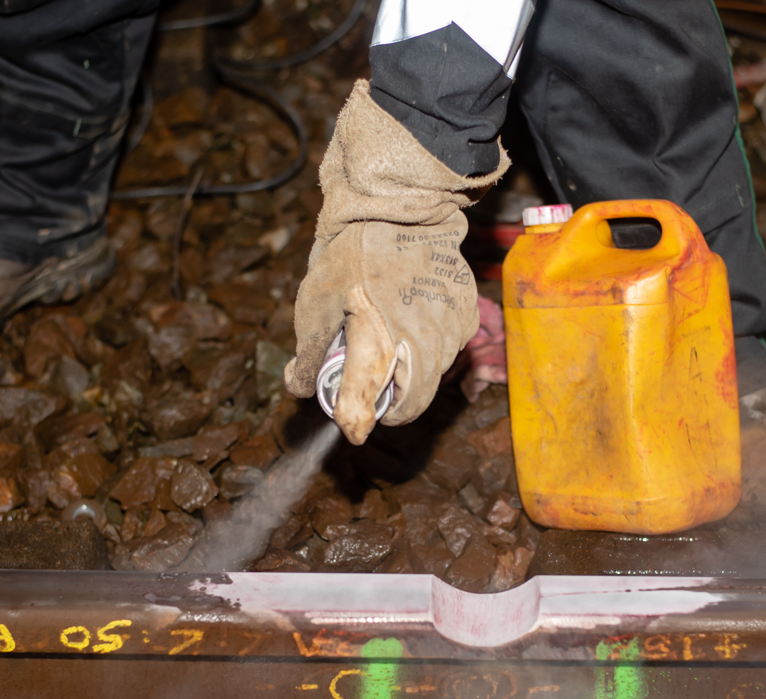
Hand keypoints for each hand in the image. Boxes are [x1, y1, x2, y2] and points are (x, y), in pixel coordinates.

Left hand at [287, 81, 505, 443]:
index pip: (367, 410)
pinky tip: (409, 316)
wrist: (400, 205)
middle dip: (388, 402)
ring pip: (431, 376)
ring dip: (410, 372)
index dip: (356, 422)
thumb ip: (308, 355)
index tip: (350, 426)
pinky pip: (448, 348)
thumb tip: (299, 387)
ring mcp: (450, 333)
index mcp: (377, 348)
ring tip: (387, 337)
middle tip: (367, 384)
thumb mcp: (315, 303)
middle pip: (409, 404)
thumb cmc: (352, 253)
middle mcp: (421, 349)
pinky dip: (428, 345)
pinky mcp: (467, 316)